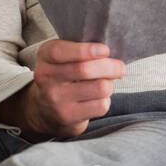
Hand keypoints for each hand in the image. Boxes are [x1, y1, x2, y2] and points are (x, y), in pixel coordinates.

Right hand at [0, 40, 126, 138]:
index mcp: (45, 56)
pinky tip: (98, 99)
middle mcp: (46, 77)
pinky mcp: (67, 116)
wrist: (45, 110)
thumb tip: (111, 54)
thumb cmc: (64, 76)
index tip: (105, 50)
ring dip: (109, 84)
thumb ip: (82, 50)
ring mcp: (55, 99)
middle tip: (120, 67)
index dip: (86, 50)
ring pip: (99, 88)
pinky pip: (100, 105)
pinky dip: (105, 101)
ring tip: (105, 84)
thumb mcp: (64, 57)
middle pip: (86, 70)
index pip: (60, 51)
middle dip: (111, 67)